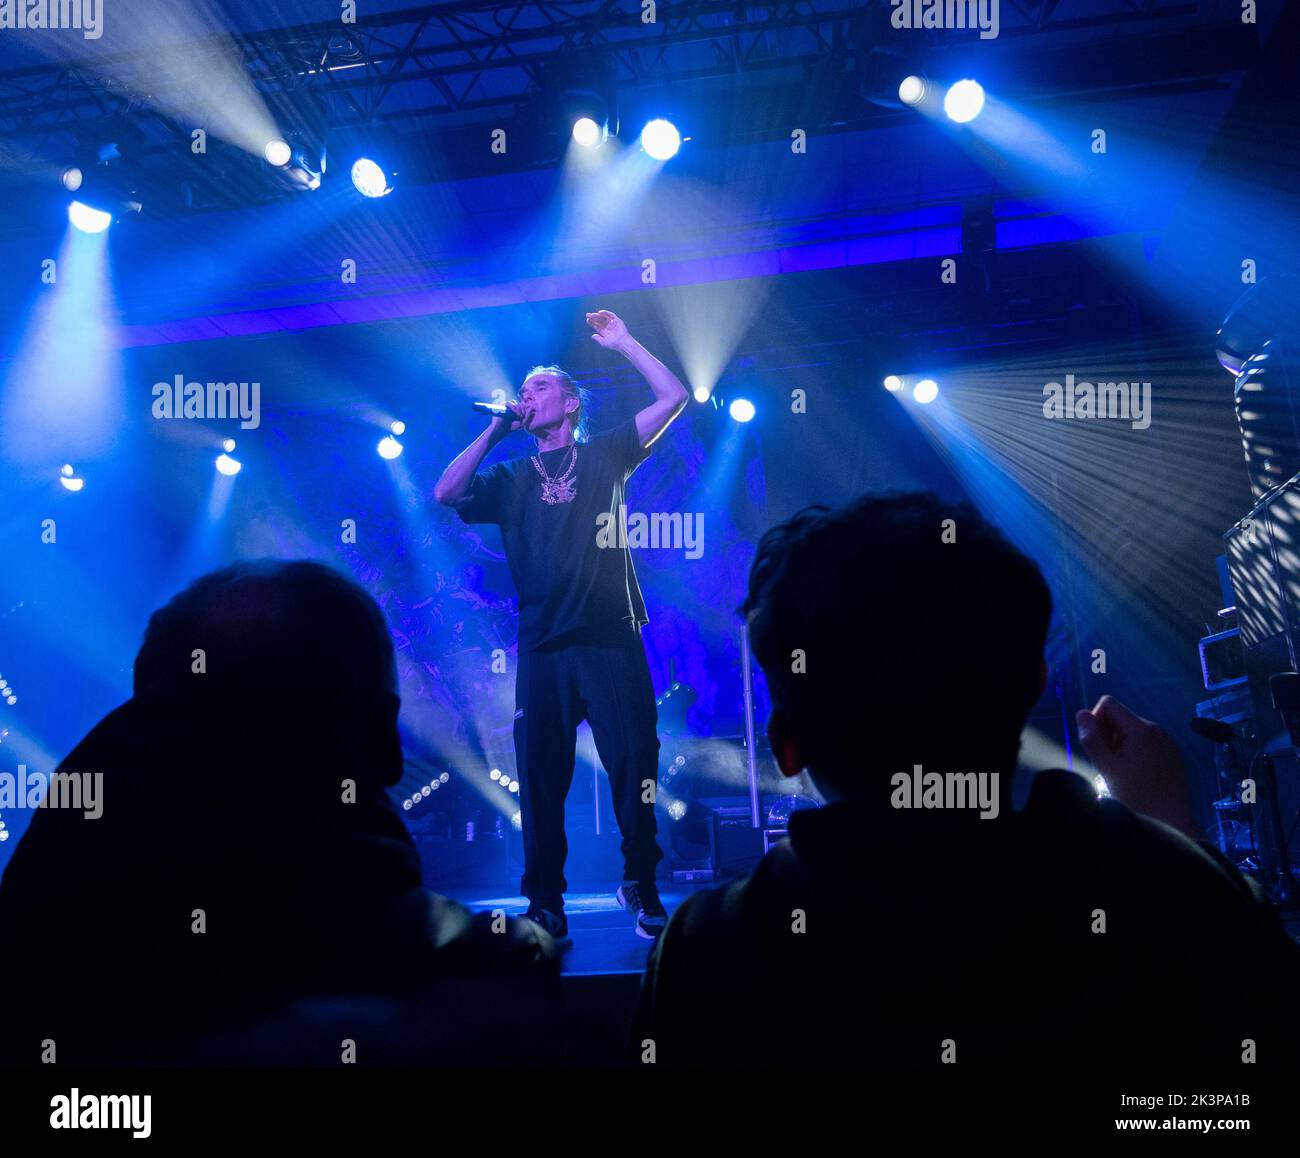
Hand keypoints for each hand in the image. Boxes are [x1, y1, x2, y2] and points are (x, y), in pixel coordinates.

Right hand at [488, 400, 527, 439]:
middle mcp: (512, 406)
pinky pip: (509, 403)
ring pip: (515, 402)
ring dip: (519, 408)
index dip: (526, 409)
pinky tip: (516, 413)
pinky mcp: (501, 405)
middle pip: (519, 403)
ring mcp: (506, 405)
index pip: (523, 405)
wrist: (501, 429)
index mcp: (517, 409)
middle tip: (523, 415)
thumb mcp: (522, 423)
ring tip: (520, 415)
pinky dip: (513, 407)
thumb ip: (528, 418)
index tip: (527, 415)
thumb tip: (533, 411)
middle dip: (523, 409)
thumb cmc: (512, 427)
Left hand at [586, 309, 630, 350]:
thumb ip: (598, 338)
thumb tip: (592, 336)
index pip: (596, 325)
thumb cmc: (614, 344)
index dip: (592, 322)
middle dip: (593, 317)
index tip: (587, 320)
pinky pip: (610, 314)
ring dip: (598, 315)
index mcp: (604, 331)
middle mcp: (607, 326)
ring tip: (592, 314)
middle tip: (587, 314)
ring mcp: (612, 322)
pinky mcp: (616, 320)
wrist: (622, 342)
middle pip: (599, 320)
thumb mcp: (604, 342)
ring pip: (603, 317)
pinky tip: (599, 312)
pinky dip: (605, 312)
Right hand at [1075, 696, 1198, 839]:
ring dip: (1120, 744)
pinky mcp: (1171, 751)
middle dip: (1108, 734)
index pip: (1108, 703)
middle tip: (1110, 763)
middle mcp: (1155, 728)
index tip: (1099, 747)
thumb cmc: (1137, 796)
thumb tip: (1081, 714)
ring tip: (1123, 770)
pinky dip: (1135, 750)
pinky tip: (1138, 773)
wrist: (1172, 819)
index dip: (1096, 721)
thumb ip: (1092, 740)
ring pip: (1132, 729)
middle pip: (1120, 716)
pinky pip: (1145, 740)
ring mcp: (1166, 739)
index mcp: (1140, 729)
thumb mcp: (1108, 769)